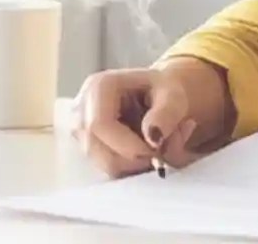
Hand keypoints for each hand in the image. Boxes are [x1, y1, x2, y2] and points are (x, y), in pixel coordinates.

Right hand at [69, 57, 233, 177]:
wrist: (162, 97)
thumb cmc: (165, 91)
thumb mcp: (175, 95)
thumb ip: (167, 113)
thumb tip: (153, 137)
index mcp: (99, 88)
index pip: (99, 125)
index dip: (128, 146)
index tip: (157, 151)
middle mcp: (82, 110)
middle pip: (98, 150)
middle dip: (135, 159)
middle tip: (163, 150)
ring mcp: (82, 133)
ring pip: (105, 166)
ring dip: (137, 165)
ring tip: (158, 147)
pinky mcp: (90, 150)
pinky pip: (111, 171)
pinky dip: (133, 168)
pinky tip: (146, 152)